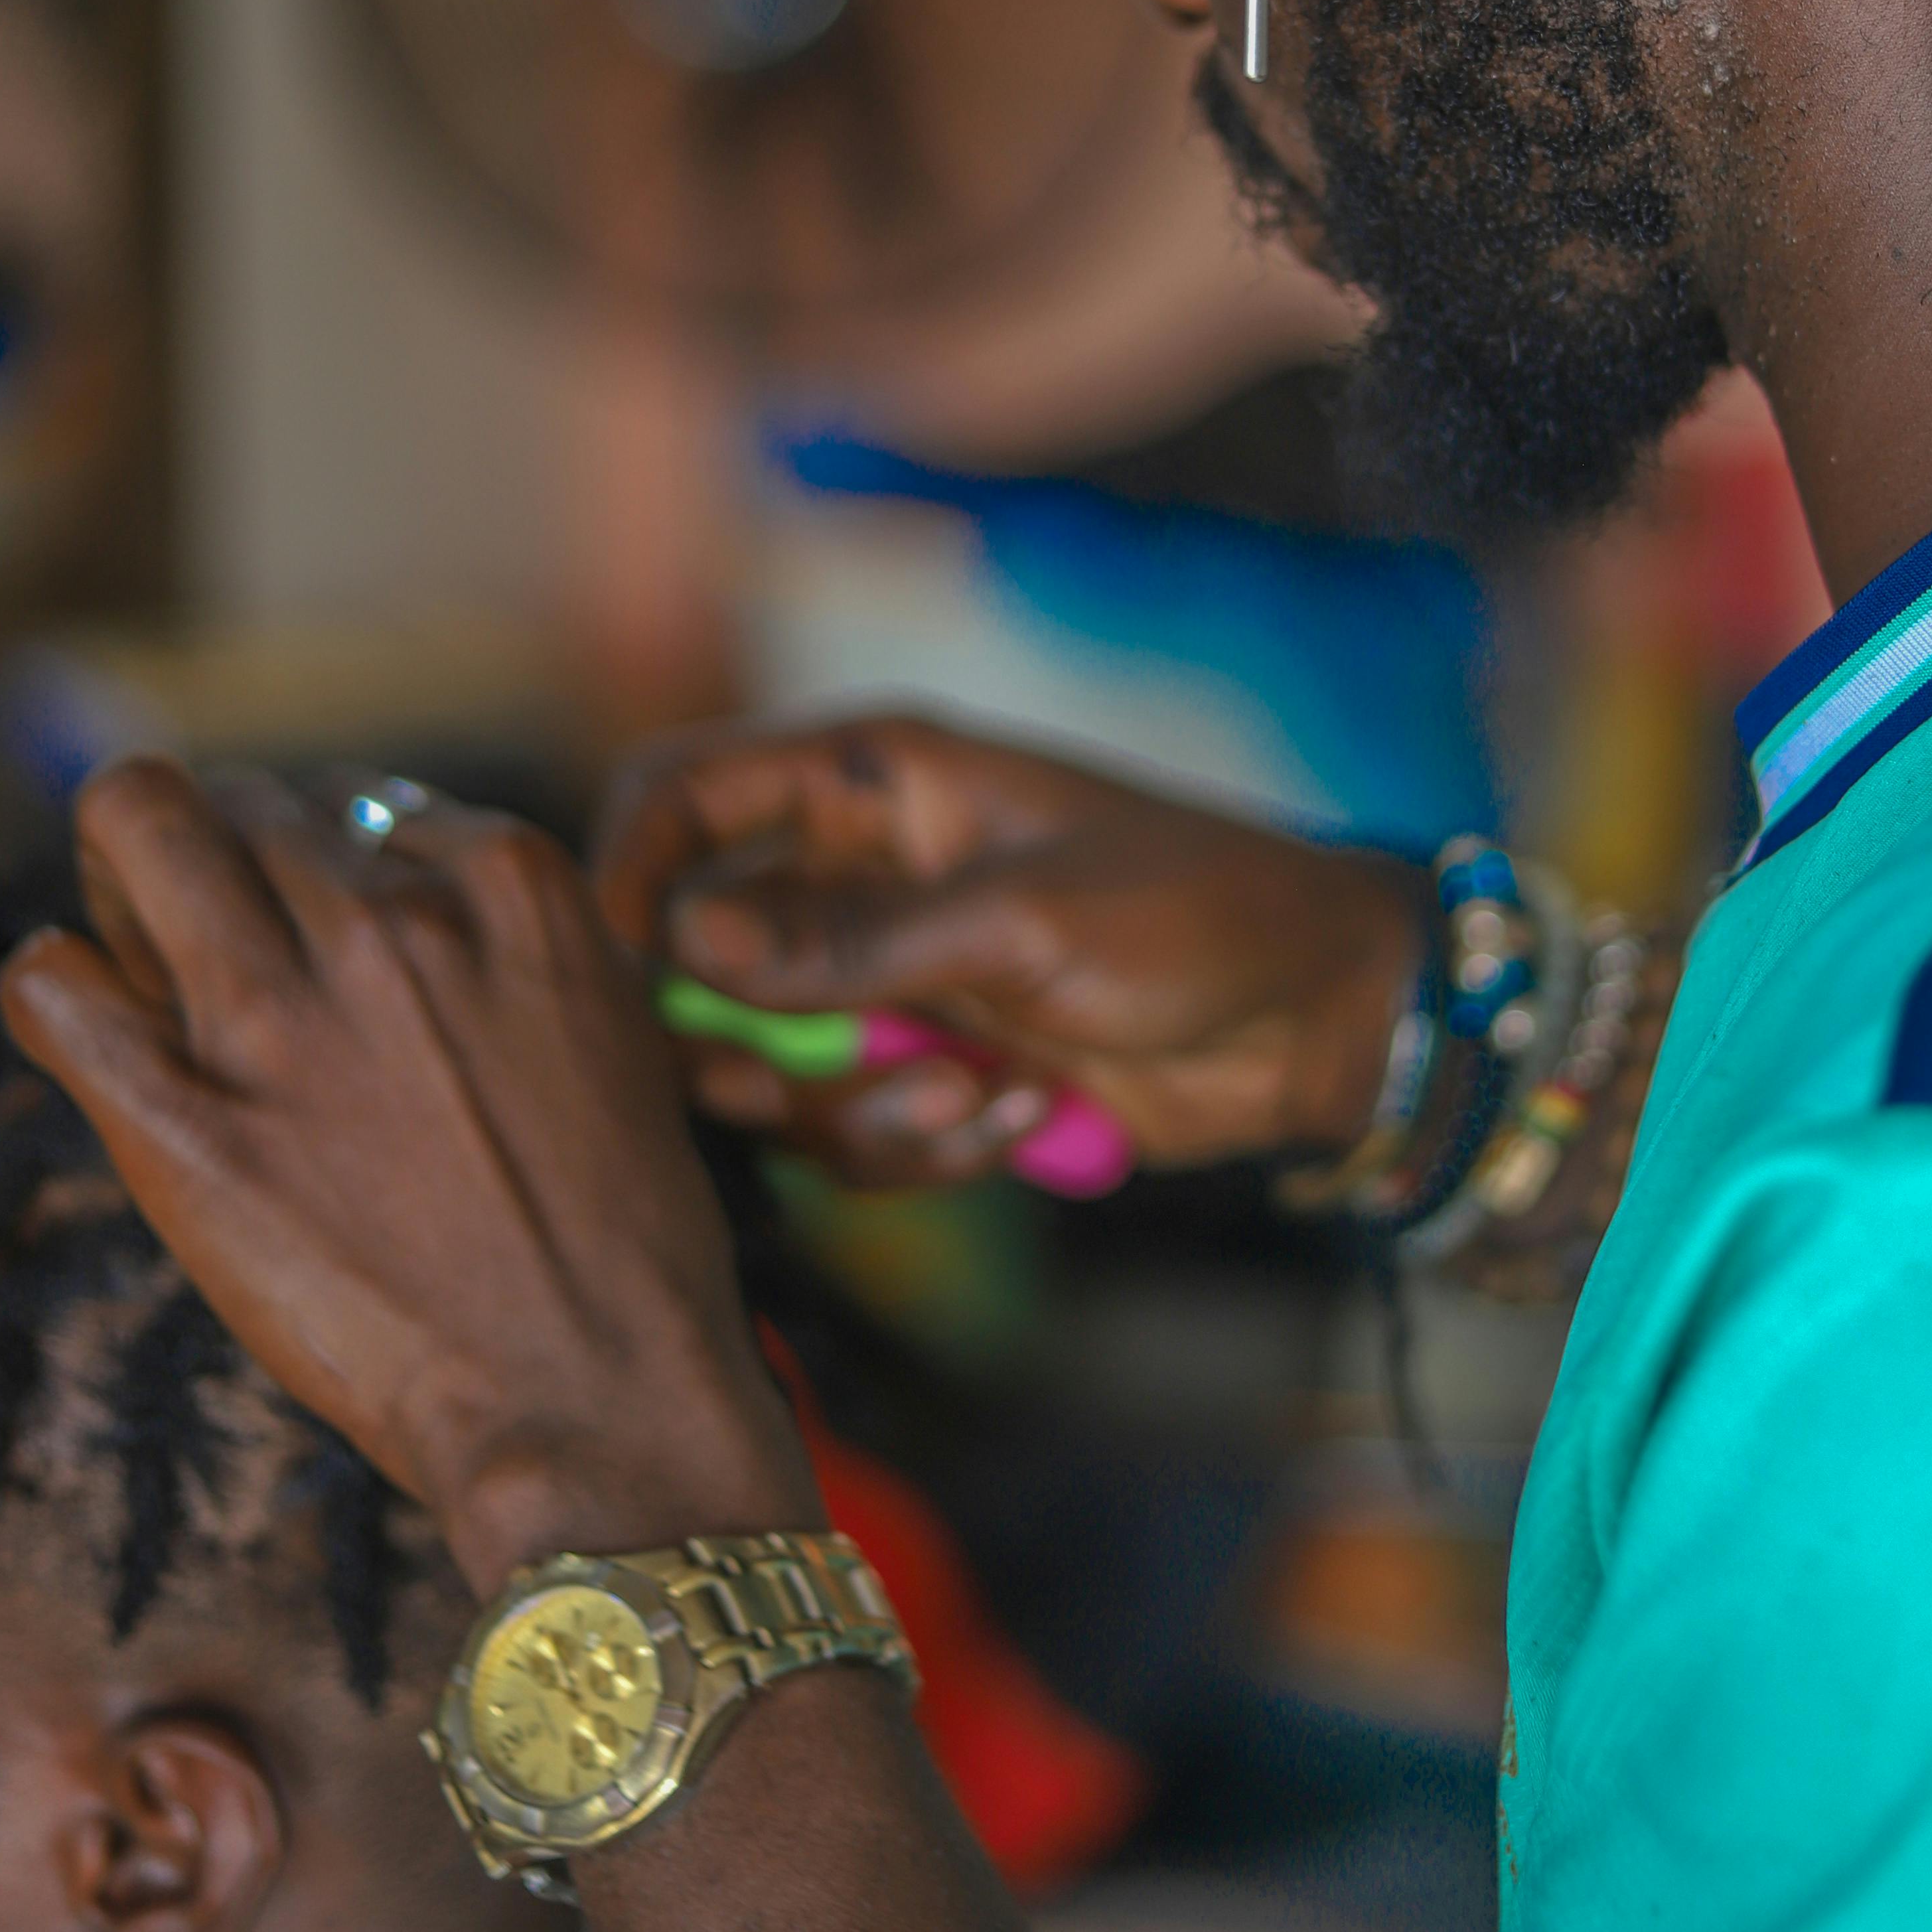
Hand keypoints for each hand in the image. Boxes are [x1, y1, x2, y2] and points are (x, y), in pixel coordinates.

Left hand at [0, 759, 816, 1593]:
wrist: (594, 1399)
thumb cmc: (621, 1236)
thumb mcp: (610, 1029)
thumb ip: (504, 944)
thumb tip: (392, 888)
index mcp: (512, 881)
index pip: (360, 801)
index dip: (334, 875)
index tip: (336, 952)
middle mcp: (390, 919)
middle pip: (246, 805)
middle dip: (229, 862)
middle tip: (228, 954)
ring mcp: (279, 1017)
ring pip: (135, 822)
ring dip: (133, 884)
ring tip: (151, 966)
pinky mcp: (183, 1125)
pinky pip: (51, 979)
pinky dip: (59, 988)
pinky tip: (95, 1036)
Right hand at [594, 711, 1423, 1183]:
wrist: (1318, 1016)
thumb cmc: (1194, 913)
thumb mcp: (1026, 919)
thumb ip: (854, 942)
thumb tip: (687, 944)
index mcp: (873, 784)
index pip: (682, 795)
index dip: (624, 873)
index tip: (613, 974)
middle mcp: (856, 878)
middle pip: (692, 957)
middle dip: (730, 1039)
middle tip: (778, 1084)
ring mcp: (887, 983)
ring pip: (769, 1069)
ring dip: (856, 1111)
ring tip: (974, 1099)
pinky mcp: (926, 1073)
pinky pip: (852, 1136)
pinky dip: (927, 1147)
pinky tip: (1026, 1119)